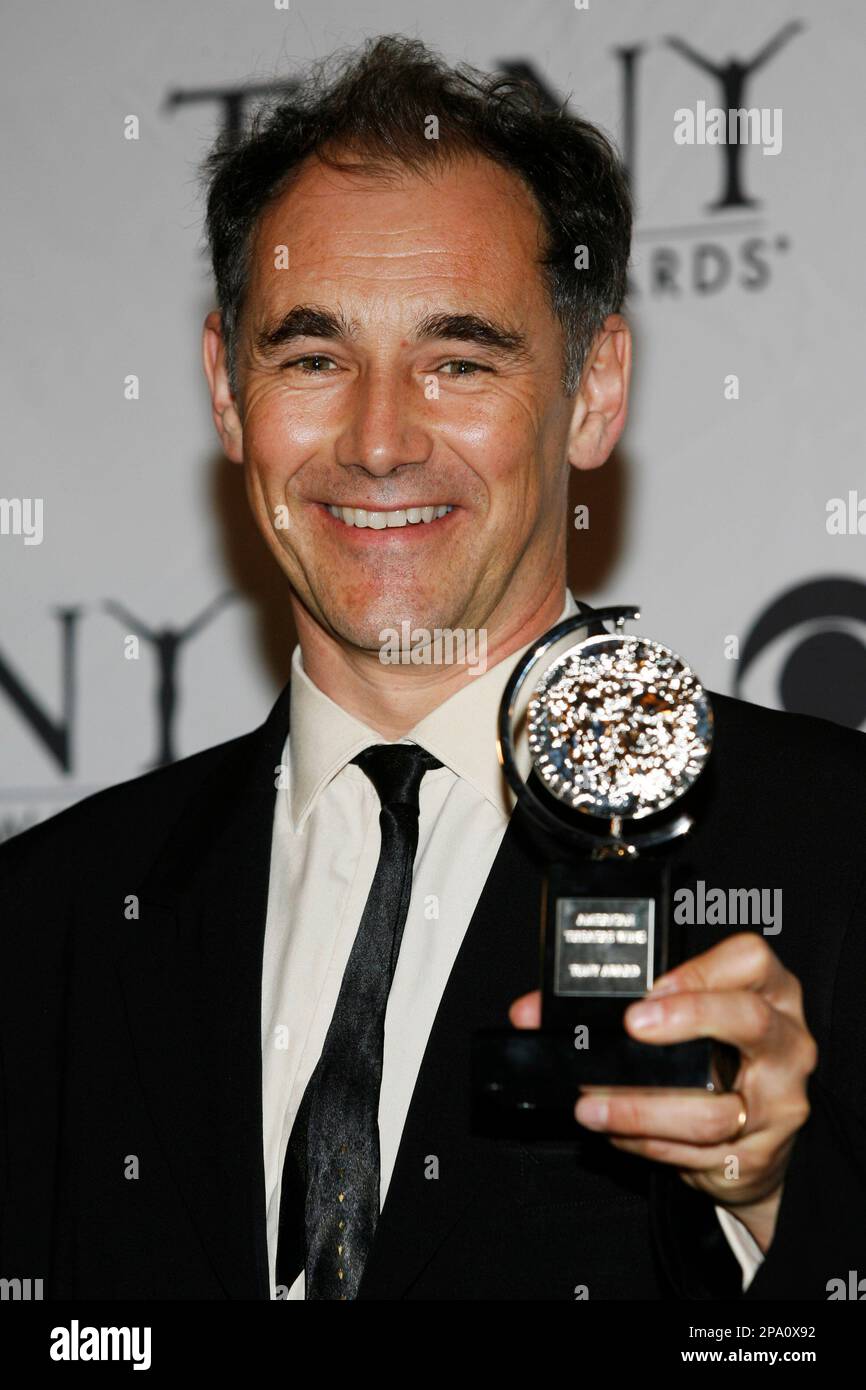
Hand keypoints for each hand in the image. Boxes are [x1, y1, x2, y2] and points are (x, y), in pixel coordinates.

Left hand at [509, 933, 817, 1250]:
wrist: (755, 1137)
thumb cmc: (714, 1057)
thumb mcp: (686, 1016)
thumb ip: (626, 1003)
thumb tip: (532, 1011)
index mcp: (771, 992)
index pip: (750, 959)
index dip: (701, 970)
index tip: (652, 989)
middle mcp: (786, 1042)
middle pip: (748, 1021)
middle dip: (687, 1019)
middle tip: (632, 1029)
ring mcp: (778, 1102)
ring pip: (713, 1109)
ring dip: (641, 1108)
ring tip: (591, 1105)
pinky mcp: (757, 1154)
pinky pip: (695, 1153)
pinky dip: (647, 1143)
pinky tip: (615, 1132)